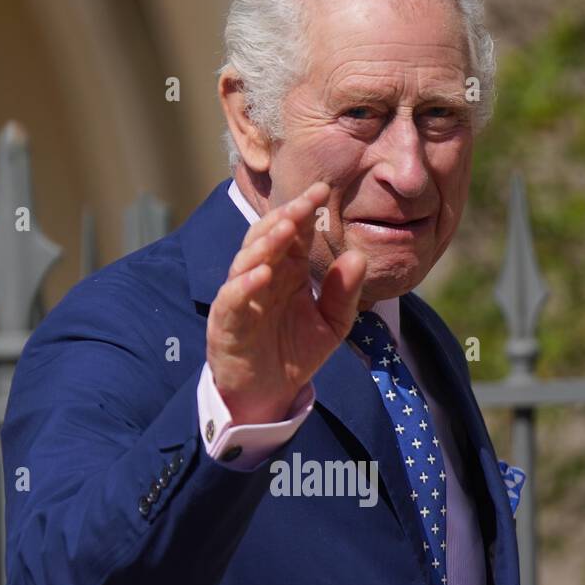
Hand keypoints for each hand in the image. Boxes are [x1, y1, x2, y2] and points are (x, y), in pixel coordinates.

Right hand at [206, 182, 366, 423]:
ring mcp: (242, 297)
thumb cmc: (294, 353)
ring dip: (265, 243)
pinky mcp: (226, 322)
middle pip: (268, 236)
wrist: (269, 394)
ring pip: (247, 260)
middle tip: (305, 202)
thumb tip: (359, 256)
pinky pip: (232, 298)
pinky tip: (262, 274)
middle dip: (285, 216)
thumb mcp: (331, 324)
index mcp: (288, 271)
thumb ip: (345, 293)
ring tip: (284, 228)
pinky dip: (244, 284)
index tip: (323, 190)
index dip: (305, 210)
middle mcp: (262, 276)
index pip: (294, 232)